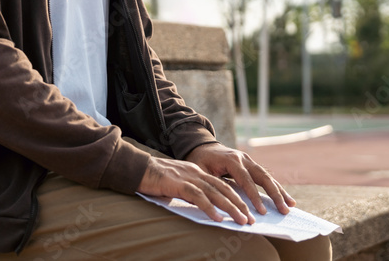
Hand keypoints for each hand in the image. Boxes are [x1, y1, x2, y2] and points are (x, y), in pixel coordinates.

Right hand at [137, 153, 256, 224]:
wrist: (137, 168)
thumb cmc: (155, 179)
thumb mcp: (177, 185)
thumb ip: (190, 192)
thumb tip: (203, 207)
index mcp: (197, 172)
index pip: (222, 184)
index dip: (236, 197)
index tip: (247, 211)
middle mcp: (196, 173)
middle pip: (224, 188)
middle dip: (240, 204)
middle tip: (250, 219)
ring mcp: (188, 177)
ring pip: (215, 193)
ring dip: (231, 208)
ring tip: (241, 221)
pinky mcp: (178, 183)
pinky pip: (198, 197)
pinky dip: (210, 208)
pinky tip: (218, 218)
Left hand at [183, 142, 294, 216]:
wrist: (202, 146)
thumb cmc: (199, 161)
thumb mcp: (200, 171)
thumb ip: (210, 184)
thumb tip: (218, 203)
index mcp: (231, 159)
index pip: (246, 180)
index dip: (254, 197)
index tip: (261, 212)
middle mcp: (243, 158)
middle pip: (263, 177)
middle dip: (274, 194)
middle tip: (284, 210)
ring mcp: (249, 160)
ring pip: (268, 177)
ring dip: (280, 191)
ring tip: (291, 205)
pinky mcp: (252, 165)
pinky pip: (266, 177)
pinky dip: (276, 188)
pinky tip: (285, 198)